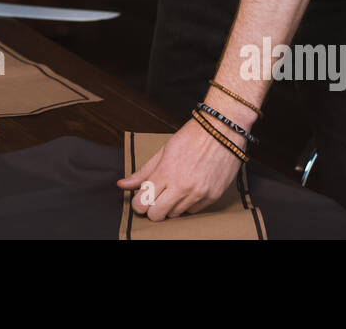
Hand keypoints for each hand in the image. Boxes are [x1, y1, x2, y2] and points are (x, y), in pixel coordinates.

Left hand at [117, 119, 242, 220]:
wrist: (222, 130)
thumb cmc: (192, 136)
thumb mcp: (164, 151)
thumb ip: (143, 172)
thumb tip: (122, 184)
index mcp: (166, 172)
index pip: (142, 203)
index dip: (138, 204)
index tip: (141, 199)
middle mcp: (181, 186)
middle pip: (157, 215)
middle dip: (152, 209)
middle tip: (156, 198)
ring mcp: (198, 193)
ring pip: (175, 214)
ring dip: (171, 205)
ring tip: (175, 189)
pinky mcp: (213, 196)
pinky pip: (193, 211)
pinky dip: (188, 204)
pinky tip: (189, 189)